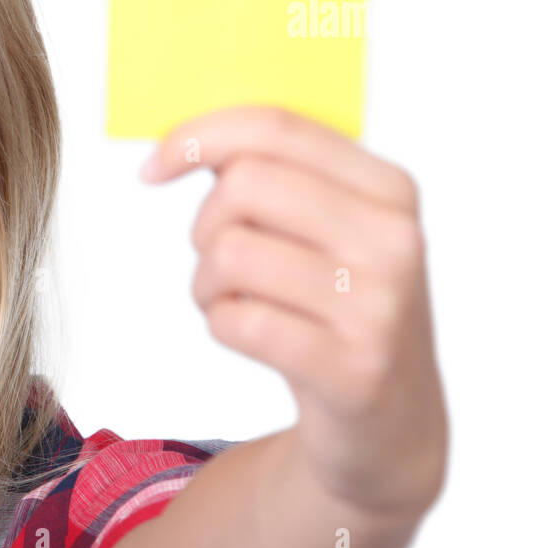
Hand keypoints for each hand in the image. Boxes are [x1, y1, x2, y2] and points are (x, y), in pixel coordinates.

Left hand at [141, 105, 448, 515]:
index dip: (199, 137)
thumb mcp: (324, 229)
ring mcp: (380, 307)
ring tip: (230, 301)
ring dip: (206, 283)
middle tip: (216, 258)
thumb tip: (186, 141)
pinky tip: (247, 333)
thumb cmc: (333, 304)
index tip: (152, 168)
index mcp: (389, 188)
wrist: (390, 420)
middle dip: (205, 223)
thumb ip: (270, 174)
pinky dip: (221, 324)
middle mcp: (394, 240)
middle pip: (244, 185)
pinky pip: (239, 322)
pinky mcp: (353, 369)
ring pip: (231, 254)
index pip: (275, 127)